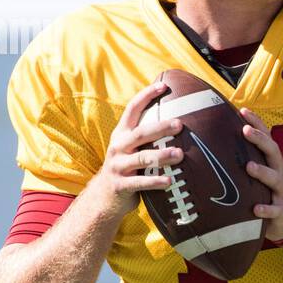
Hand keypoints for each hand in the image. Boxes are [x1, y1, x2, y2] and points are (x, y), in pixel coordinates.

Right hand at [91, 81, 183, 219]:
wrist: (104, 196)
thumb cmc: (126, 168)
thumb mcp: (131, 148)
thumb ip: (147, 137)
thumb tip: (179, 120)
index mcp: (121, 134)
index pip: (132, 109)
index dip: (146, 96)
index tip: (163, 86)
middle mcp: (118, 147)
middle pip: (140, 133)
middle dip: (160, 128)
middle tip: (179, 124)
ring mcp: (118, 166)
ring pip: (142, 158)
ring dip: (162, 156)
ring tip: (179, 154)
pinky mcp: (121, 185)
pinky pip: (140, 183)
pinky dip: (156, 182)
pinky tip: (170, 181)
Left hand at [239, 107, 282, 239]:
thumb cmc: (265, 191)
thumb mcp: (259, 173)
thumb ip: (244, 159)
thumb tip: (216, 141)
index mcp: (272, 161)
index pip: (267, 137)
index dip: (257, 123)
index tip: (243, 111)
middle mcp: (279, 172)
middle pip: (274, 152)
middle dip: (260, 140)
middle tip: (245, 131)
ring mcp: (281, 191)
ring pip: (276, 178)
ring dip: (263, 172)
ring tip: (249, 167)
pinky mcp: (281, 210)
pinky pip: (275, 209)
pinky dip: (266, 209)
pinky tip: (256, 209)